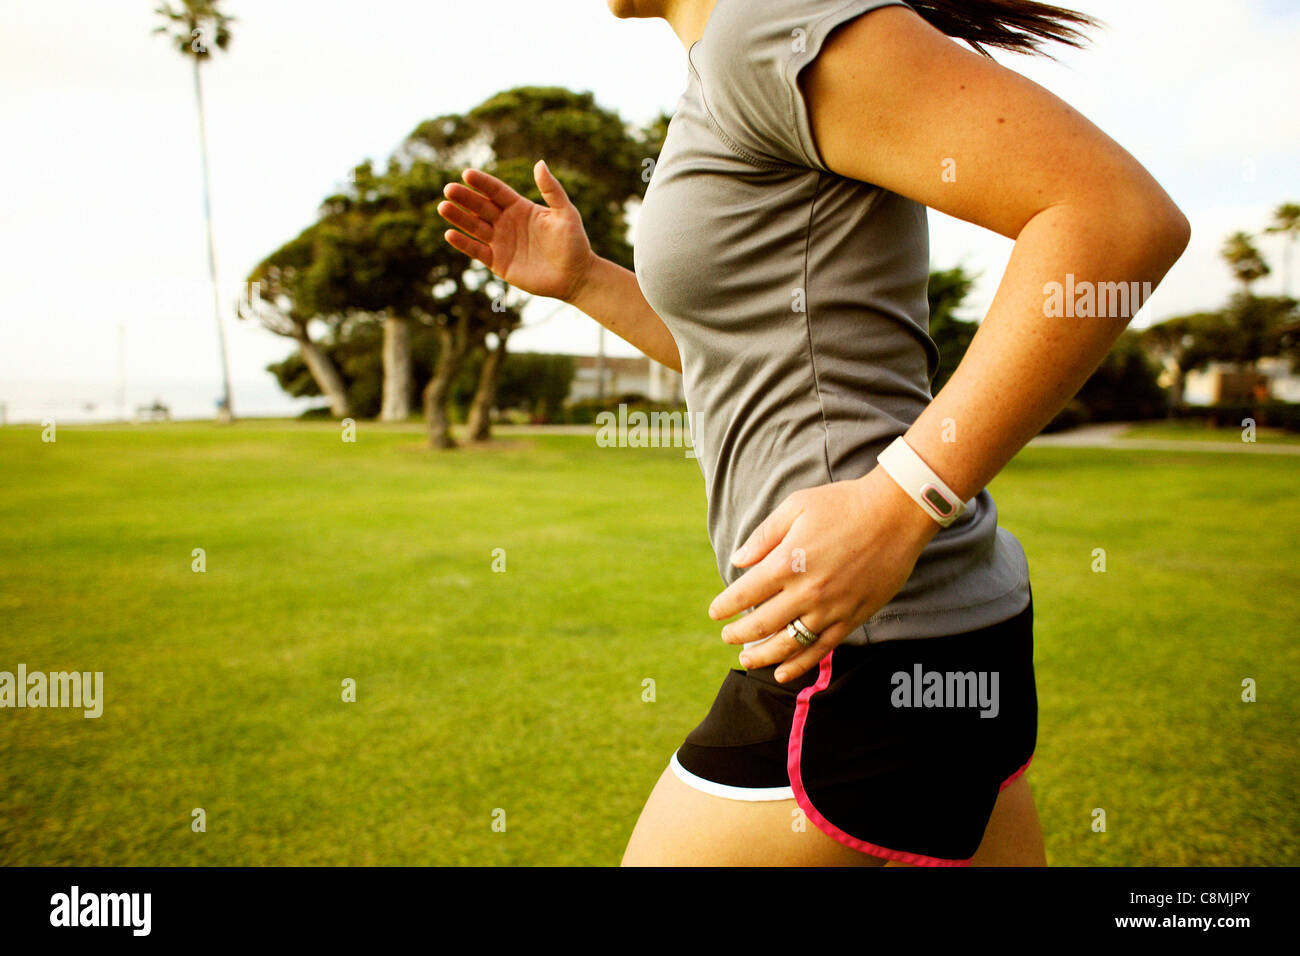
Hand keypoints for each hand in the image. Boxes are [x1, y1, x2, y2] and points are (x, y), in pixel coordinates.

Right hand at [438, 160, 596, 302]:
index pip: (496, 191)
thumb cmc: (573, 242)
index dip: (482, 183)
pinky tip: (450, 234)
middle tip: (449, 189)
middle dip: (465, 198)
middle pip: (481, 207)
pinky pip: (477, 251)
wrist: (574, 276)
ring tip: (443, 207)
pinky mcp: (498, 262)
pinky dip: (463, 243)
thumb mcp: (565, 213)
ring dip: (459, 217)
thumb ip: (552, 190)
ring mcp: (500, 242)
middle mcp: (506, 222)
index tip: (467, 174)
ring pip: (474, 226)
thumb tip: (539, 163)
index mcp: (520, 207)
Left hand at [708, 467, 939, 682]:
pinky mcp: (853, 617)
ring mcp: (831, 608)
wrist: (896, 514)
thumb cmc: (843, 504)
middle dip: (738, 634)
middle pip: (761, 624)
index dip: (725, 607)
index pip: (744, 594)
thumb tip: (737, 560)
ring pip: (788, 643)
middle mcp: (807, 591)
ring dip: (763, 656)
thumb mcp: (796, 506)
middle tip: (727, 636)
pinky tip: (783, 673)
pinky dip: (799, 664)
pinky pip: (821, 649)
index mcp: (788, 562)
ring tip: (747, 660)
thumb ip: (764, 536)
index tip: (715, 612)